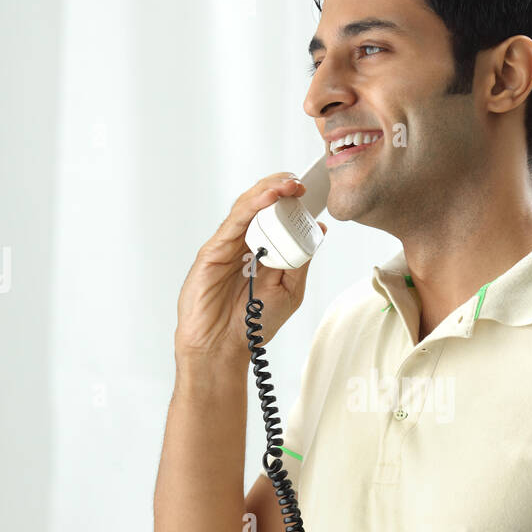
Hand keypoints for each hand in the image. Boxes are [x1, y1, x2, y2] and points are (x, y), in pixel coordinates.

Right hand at [174, 173, 326, 371]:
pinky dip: (251, 206)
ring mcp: (227, 246)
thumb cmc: (252, 324)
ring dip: (268, 191)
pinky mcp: (212, 252)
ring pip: (247, 208)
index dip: (293, 201)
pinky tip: (268, 197)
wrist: (222, 348)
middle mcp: (244, 244)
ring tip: (289, 184)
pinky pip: (233, 222)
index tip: (312, 191)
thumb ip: (301, 260)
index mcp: (263, 252)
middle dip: (281, 188)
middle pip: (261, 205)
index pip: (278, 216)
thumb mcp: (289, 290)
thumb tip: (319, 229)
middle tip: (301, 182)